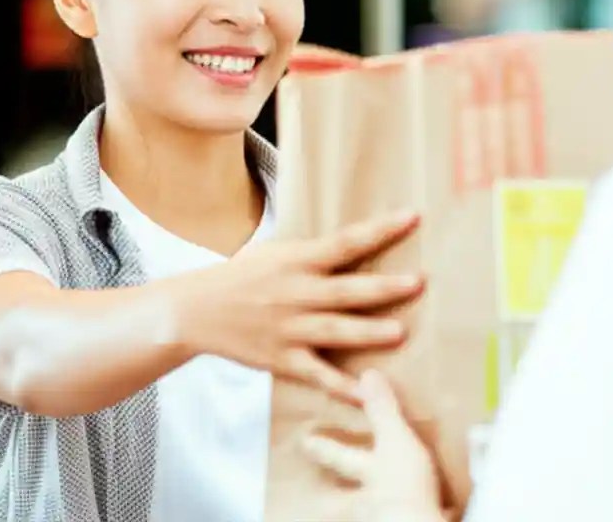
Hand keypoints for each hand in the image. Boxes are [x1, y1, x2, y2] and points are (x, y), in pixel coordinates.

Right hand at [179, 211, 424, 400]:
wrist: (195, 310)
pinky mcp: (281, 358)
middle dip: (382, 288)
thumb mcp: (276, 251)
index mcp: (297, 261)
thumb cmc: (240, 275)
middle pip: (345, 291)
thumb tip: (355, 239)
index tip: (412, 217)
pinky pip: (316, 374)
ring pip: (334, 331)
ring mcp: (289, 328)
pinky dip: (340, 386)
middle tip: (417, 283)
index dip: (380, 230)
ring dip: (368, 333)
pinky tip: (365, 395)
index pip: (346, 242)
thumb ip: (313, 250)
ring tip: (399, 333)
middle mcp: (296, 293)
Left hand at [301, 370, 448, 521]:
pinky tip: (419, 516)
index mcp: (365, 472)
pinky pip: (400, 521)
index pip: (339, 456)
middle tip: (325, 495)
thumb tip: (368, 376)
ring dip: (372, 511)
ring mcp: (382, 520)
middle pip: (342, 500)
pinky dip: (407, 518)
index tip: (306, 442)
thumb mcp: (395, 440)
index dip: (324, 447)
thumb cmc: (403, 488)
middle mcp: (366, 502)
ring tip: (375, 508)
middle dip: (336, 495)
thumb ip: (383, 410)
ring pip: (367, 515)